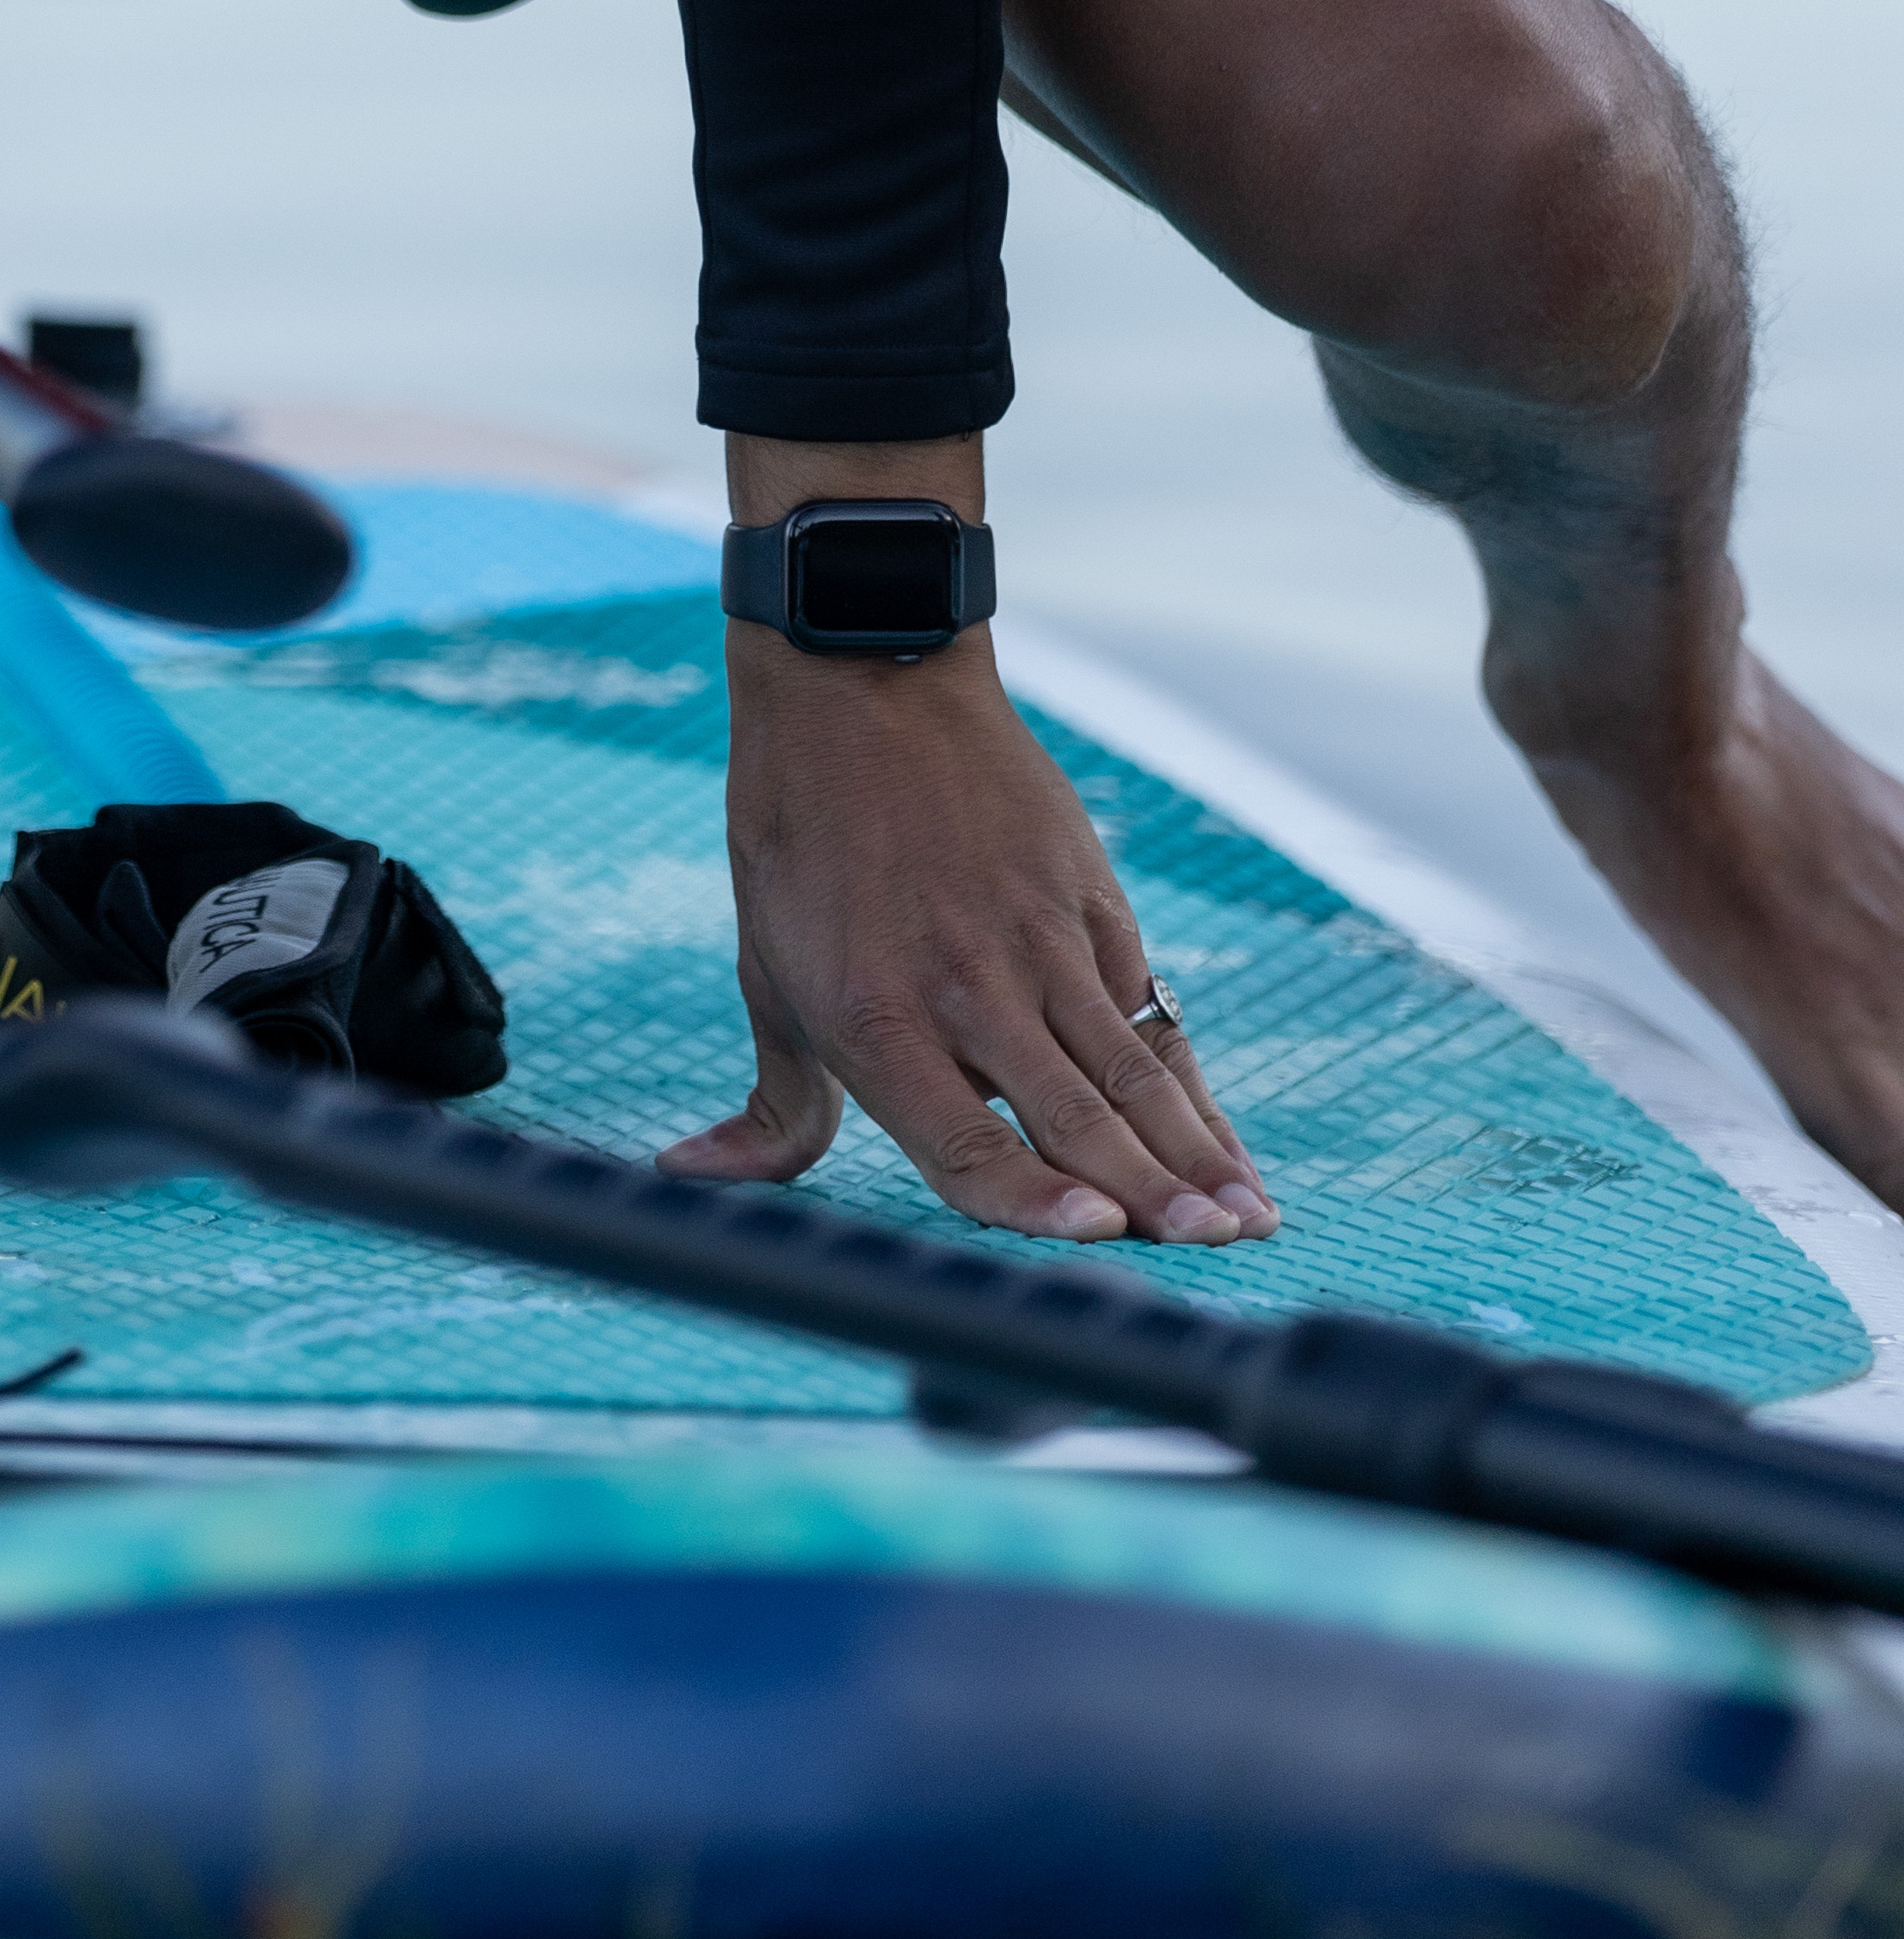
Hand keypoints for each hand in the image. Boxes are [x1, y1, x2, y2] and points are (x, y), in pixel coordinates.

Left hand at [670, 588, 1277, 1248]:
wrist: (862, 684)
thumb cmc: (799, 840)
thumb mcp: (766, 974)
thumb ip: (773, 1103)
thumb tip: (691, 1177)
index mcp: (875, 1017)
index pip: (966, 1141)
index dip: (1032, 1200)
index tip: (1098, 1235)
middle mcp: (965, 985)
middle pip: (1072, 1115)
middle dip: (1151, 1194)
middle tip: (1211, 1253)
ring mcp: (1038, 941)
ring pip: (1129, 1068)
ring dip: (1195, 1153)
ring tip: (1247, 1223)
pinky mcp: (1089, 902)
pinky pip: (1149, 1013)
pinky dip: (1193, 1089)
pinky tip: (1228, 1152)